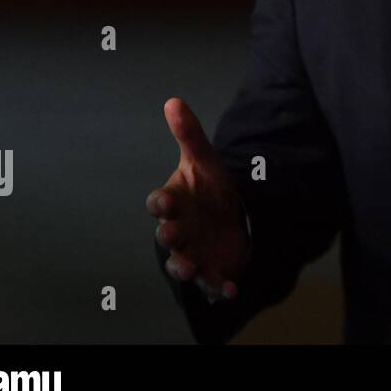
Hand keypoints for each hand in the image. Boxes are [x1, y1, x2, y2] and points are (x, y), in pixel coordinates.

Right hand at [146, 98, 249, 301]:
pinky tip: (232, 289)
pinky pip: (211, 282)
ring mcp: (192, 251)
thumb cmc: (208, 188)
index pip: (159, 202)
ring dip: (183, 267)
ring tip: (189, 267)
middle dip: (167, 236)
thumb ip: (189, 134)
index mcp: (174, 203)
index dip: (160, 202)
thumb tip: (173, 101)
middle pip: (166, 236)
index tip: (165, 201)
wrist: (228, 217)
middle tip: (170, 233)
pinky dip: (219, 288)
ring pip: (181, 264)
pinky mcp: (210, 269)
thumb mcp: (204, 160)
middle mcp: (178, 230)